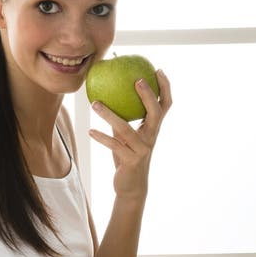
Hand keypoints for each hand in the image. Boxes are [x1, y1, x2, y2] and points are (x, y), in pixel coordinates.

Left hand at [89, 70, 171, 201]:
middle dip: (147, 95)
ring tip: (94, 104)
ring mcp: (143, 150)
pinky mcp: (131, 161)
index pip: (165, 105)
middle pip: (155, 112)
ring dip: (109, 115)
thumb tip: (108, 95)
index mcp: (153, 129)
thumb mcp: (125, 136)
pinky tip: (90, 131)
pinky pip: (115, 146)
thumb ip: (122, 118)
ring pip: (126, 129)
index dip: (164, 88)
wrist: (131, 186)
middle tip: (135, 80)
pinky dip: (102, 138)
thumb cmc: (127, 157)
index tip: (157, 70)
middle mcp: (151, 137)